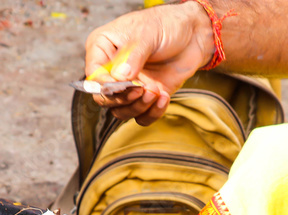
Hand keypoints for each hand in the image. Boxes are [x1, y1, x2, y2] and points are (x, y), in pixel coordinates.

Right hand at [84, 3, 213, 124]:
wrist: (194, 33)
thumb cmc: (167, 24)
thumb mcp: (147, 33)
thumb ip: (133, 56)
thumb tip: (120, 77)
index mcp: (103, 48)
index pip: (94, 75)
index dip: (105, 85)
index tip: (124, 85)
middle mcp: (112, 70)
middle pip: (104, 99)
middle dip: (123, 99)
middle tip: (141, 89)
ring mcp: (129, 85)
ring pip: (121, 111)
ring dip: (138, 107)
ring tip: (155, 91)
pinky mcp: (146, 97)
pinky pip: (142, 116)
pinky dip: (152, 113)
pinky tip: (164, 97)